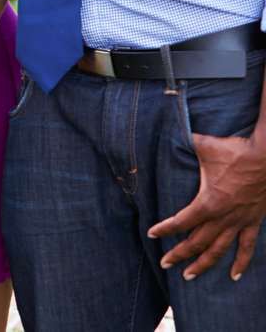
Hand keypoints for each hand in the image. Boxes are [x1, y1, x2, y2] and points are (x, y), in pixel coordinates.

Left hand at [149, 131, 265, 280]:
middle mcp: (223, 217)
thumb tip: (170, 129)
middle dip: (179, 254)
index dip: (165, 229)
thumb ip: (185, 141)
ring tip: (189, 276)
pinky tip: (234, 276)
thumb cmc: (235, 151)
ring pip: (219, 250)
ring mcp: (239, 221)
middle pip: (197, 242)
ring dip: (203, 264)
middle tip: (164, 264)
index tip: (152, 234)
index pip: (181, 221)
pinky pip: (247, 247)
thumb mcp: (204, 145)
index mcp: (208, 202)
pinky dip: (241, 262)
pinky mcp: (253, 222)